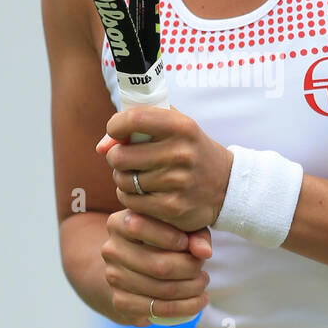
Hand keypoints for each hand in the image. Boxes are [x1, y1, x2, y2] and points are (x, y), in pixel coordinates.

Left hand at [96, 106, 232, 233]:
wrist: (226, 186)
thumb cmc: (190, 150)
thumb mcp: (174, 127)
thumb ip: (137, 126)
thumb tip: (101, 147)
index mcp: (182, 126)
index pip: (132, 119)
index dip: (115, 125)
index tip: (117, 131)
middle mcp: (181, 153)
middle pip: (119, 156)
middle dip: (116, 157)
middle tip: (127, 159)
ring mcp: (177, 183)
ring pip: (122, 181)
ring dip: (123, 179)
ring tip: (139, 176)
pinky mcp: (172, 208)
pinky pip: (130, 202)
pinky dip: (130, 197)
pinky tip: (144, 192)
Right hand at [100, 208, 212, 326]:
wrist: (132, 268)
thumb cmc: (162, 240)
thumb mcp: (178, 228)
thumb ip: (194, 234)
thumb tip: (204, 252)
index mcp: (118, 224)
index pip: (139, 227)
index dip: (170, 237)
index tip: (188, 244)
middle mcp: (111, 250)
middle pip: (157, 265)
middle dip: (189, 269)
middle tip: (202, 270)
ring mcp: (113, 278)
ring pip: (162, 289)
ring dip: (191, 290)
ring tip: (203, 283)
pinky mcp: (120, 302)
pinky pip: (158, 309)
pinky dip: (185, 308)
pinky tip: (198, 301)